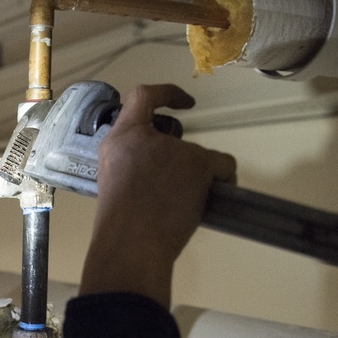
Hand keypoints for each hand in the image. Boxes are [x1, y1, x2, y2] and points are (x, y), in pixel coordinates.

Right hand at [79, 84, 235, 306]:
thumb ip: (130, 164)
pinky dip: (222, 180)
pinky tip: (211, 198)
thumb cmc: (119, 224)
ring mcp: (176, 148)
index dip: (166, 93)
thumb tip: (154, 171)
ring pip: (199, 157)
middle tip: (170, 194)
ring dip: (194, 179)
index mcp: (120, 139)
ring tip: (180, 207)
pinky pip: (223, 165)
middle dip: (177, 166)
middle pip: (175, 139)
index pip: (142, 96)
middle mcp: (147, 136)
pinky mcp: (199, 163)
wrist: (131, 243)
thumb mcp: (113, 181)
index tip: (184, 103)